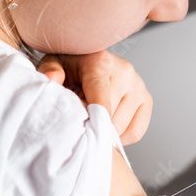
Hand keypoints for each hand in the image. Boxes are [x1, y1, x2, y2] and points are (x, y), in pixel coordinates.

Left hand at [38, 51, 152, 144]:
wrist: (87, 59)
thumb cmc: (69, 66)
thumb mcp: (53, 64)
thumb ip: (49, 71)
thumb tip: (53, 79)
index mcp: (101, 63)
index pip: (101, 100)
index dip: (92, 122)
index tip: (83, 133)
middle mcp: (125, 72)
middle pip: (110, 118)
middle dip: (93, 125)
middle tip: (80, 120)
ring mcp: (138, 86)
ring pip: (122, 127)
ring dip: (105, 131)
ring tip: (93, 119)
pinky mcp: (146, 99)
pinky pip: (136, 131)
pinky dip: (121, 137)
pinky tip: (107, 126)